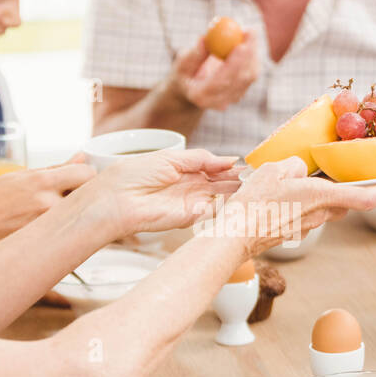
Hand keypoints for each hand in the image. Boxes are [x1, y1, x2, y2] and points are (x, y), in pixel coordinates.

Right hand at [0, 157, 96, 249]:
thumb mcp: (15, 178)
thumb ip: (53, 170)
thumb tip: (82, 158)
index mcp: (41, 183)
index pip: (88, 175)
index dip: (87, 176)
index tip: (81, 179)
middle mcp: (48, 206)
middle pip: (87, 199)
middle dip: (82, 198)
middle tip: (67, 200)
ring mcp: (47, 230)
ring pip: (77, 220)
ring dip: (72, 218)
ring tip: (50, 219)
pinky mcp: (44, 250)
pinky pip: (65, 240)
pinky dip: (62, 236)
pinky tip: (46, 235)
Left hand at [91, 148, 241, 235]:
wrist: (118, 200)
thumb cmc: (135, 175)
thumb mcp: (171, 158)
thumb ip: (201, 158)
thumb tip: (228, 159)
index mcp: (184, 169)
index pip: (214, 168)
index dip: (230, 166)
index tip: (248, 163)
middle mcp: (190, 186)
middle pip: (221, 182)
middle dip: (238, 178)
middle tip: (257, 175)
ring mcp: (192, 202)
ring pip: (221, 196)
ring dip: (237, 191)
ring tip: (255, 184)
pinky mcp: (191, 218)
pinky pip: (214, 210)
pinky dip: (229, 204)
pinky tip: (242, 196)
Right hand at [170, 31, 259, 109]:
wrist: (192, 92)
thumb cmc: (184, 75)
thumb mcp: (182, 64)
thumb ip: (193, 55)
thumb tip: (205, 38)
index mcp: (201, 95)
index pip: (222, 81)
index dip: (234, 63)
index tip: (240, 44)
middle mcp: (219, 101)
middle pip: (240, 79)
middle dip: (249, 54)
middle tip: (250, 30)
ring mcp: (232, 99)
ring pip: (250, 75)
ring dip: (252, 51)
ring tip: (247, 32)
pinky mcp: (242, 92)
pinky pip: (253, 73)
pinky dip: (253, 55)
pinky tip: (248, 42)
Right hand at [210, 157, 375, 257]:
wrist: (234, 237)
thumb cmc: (254, 204)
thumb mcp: (274, 170)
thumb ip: (294, 166)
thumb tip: (300, 170)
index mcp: (321, 196)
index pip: (364, 197)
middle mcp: (320, 214)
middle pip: (343, 202)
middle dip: (344, 189)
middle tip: (338, 175)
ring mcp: (308, 227)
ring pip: (325, 208)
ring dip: (319, 197)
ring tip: (296, 184)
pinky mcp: (295, 233)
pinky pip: (307, 215)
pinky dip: (302, 206)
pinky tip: (281, 199)